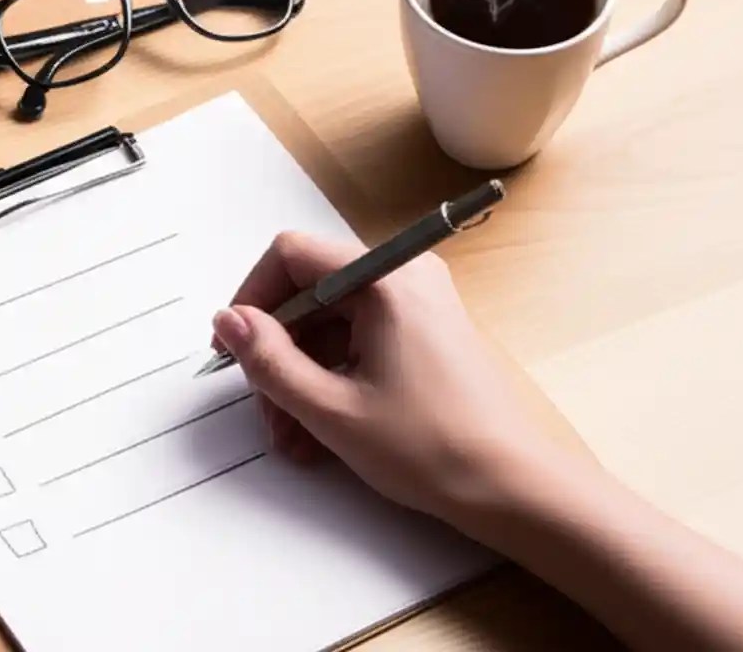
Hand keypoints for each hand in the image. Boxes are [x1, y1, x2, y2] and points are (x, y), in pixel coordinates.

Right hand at [211, 232, 558, 524]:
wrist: (512, 487)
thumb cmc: (434, 448)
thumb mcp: (331, 409)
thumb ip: (270, 361)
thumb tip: (229, 321)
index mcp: (387, 280)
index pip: (292, 255)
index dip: (253, 298)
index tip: (235, 346)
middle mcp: (405, 277)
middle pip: (311, 293)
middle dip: (278, 353)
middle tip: (266, 409)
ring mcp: (418, 304)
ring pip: (330, 323)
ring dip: (301, 375)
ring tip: (293, 436)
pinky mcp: (423, 331)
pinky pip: (358, 340)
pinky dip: (332, 377)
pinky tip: (319, 430)